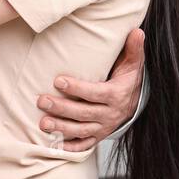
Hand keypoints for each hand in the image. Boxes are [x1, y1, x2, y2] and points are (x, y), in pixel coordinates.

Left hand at [38, 27, 144, 152]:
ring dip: (61, 128)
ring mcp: (104, 127)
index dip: (77, 88)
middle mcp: (110, 114)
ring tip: (43, 123)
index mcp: (116, 95)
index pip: (95, 93)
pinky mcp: (98, 137)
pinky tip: (54, 145)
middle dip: (62, 108)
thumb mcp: (133, 64)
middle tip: (42, 101)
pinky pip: (84, 145)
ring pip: (81, 130)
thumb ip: (134, 49)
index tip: (58, 81)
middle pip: (84, 113)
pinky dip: (70, 147)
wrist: (136, 103)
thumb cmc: (128, 79)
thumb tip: (137, 31)